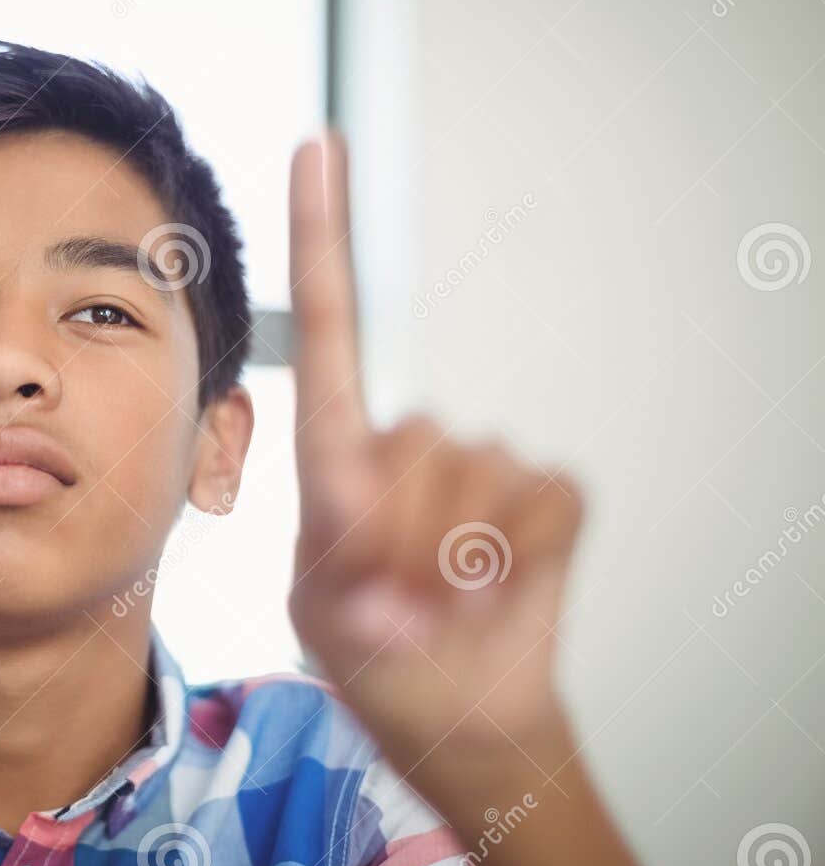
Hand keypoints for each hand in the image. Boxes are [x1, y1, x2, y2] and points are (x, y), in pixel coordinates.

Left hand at [286, 132, 582, 781]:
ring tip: (440, 604)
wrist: (462, 720)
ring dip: (458, 562)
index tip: (318, 145)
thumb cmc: (379, 664)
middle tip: (397, 604)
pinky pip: (547, 503)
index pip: (327, 333)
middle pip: (413, 447)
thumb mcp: (329, 623)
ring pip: (477, 479)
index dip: (322, 238)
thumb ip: (344, 577)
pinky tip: (497, 591)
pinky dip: (524, 561)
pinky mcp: (546, 493)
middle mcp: (407, 443)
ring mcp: (482, 463)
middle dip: (404, 544)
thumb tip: (382, 550)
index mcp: (334, 462)